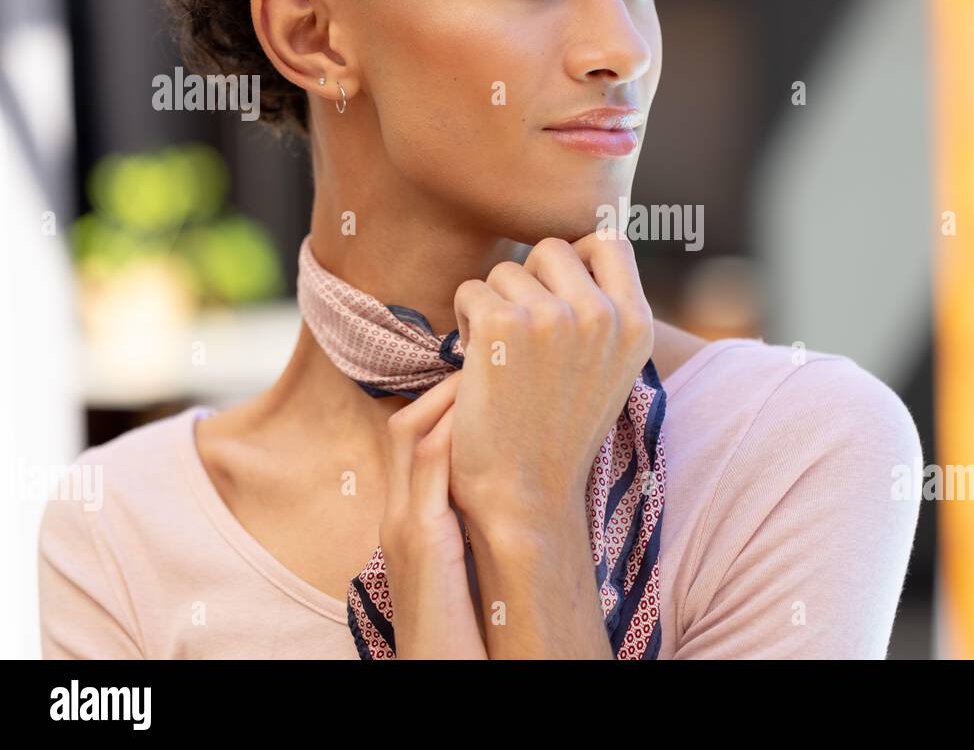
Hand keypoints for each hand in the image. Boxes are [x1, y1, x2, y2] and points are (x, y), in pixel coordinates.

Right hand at [378, 370, 487, 658]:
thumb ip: (474, 524)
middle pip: (403, 424)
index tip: (487, 381)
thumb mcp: (466, 563)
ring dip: (453, 395)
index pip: (412, 439)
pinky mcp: (422, 541)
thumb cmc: (465, 629)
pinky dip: (455, 428)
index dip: (444, 402)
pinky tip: (487, 410)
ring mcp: (404, 525)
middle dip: (445, 387)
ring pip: (412, 432)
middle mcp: (398, 515)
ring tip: (492, 372)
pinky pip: (430, 466)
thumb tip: (513, 488)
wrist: (443, 673)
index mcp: (407, 519)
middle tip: (489, 363)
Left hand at [448, 233, 654, 531]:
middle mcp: (602, 314)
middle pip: (552, 249)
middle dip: (529, 281)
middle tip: (521, 332)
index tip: (557, 293)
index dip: (577, 258)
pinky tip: (478, 363)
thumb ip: (605, 310)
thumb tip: (581, 248)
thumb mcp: (609, 366)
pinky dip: (465, 321)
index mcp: (638, 323)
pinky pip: (471, 290)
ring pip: (507, 271)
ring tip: (502, 356)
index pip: (609, 240)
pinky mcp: (504, 326)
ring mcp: (554, 317)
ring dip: (494, 304)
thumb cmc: (559, 430)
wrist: (525, 493)